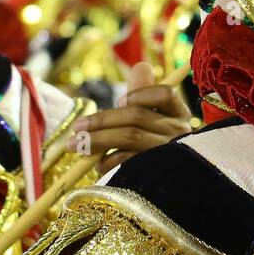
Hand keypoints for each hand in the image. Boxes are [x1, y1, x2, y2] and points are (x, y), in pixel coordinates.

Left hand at [67, 61, 191, 174]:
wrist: (166, 189)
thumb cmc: (154, 148)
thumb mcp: (151, 120)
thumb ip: (144, 94)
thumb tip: (140, 65)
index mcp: (179, 115)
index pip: (165, 95)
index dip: (139, 94)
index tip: (119, 101)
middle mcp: (178, 133)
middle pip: (137, 116)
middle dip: (102, 120)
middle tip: (77, 127)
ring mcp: (168, 154)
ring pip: (129, 137)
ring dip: (97, 139)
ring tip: (75, 144)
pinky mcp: (155, 173)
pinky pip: (127, 160)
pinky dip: (108, 161)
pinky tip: (97, 165)